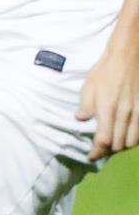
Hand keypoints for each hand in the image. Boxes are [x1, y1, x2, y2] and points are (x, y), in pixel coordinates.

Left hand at [78, 44, 138, 160]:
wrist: (129, 57)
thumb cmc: (105, 70)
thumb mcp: (88, 86)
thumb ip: (85, 105)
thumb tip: (81, 119)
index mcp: (107, 109)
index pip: (103, 140)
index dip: (97, 152)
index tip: (91, 156)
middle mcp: (124, 114)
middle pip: (118, 144)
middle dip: (108, 150)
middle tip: (100, 150)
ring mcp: (138, 112)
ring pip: (132, 141)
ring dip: (122, 146)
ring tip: (114, 145)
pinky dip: (135, 139)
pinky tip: (128, 137)